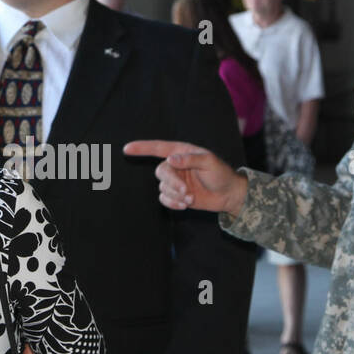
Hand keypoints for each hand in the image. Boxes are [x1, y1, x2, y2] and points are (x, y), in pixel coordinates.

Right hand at [122, 140, 247, 214]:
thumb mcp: (209, 162)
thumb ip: (190, 159)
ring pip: (163, 188)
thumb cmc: (221, 174)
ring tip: (191, 198)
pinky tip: (185, 205)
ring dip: (176, 195)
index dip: (142, 148)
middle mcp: (175, 165)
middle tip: (186, 191)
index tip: (126, 149)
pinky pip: (164, 199)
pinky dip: (173, 203)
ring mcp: (175, 181)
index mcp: (181, 152)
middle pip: (161, 172)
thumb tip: (170, 160)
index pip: (158, 148)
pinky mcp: (176, 195)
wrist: (227, 194)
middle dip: (172, 183)